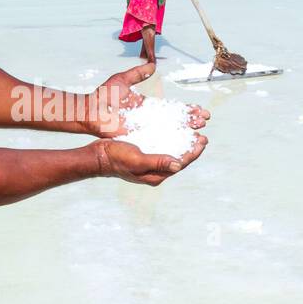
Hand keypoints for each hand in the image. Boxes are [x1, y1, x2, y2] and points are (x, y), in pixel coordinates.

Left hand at [84, 63, 210, 137]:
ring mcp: (145, 128)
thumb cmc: (104, 95)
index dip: (187, 110)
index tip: (201, 109)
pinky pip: (157, 139)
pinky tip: (183, 143)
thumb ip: (138, 73)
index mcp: (149, 107)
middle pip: (176, 121)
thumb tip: (153, 66)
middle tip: (205, 120)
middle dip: (191, 120)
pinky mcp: (138, 136)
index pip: (173, 109)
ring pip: (170, 131)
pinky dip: (170, 141)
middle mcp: (150, 119)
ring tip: (200, 131)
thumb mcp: (123, 79)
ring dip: (185, 131)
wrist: (91, 109)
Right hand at [93, 134, 207, 185]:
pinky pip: (162, 144)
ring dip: (182, 141)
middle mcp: (155, 169)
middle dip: (191, 148)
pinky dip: (170, 136)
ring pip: (171, 150)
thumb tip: (178, 164)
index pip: (179, 164)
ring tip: (193, 132)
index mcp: (155, 175)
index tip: (202, 142)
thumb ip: (158, 162)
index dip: (192, 153)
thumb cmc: (116, 159)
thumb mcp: (138, 160)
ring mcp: (149, 160)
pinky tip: (175, 128)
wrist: (99, 155)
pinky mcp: (144, 151)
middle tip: (203, 137)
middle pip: (178, 158)